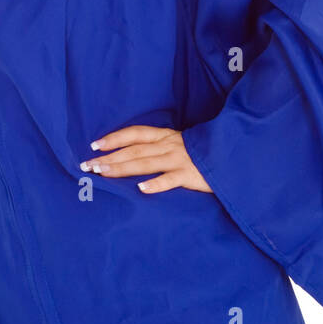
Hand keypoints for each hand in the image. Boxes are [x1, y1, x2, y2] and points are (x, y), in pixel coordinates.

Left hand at [80, 125, 212, 193]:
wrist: (234, 156)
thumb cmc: (206, 153)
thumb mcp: (183, 144)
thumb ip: (163, 148)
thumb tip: (138, 154)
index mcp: (167, 137)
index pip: (135, 134)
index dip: (115, 138)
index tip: (94, 145)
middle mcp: (169, 146)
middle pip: (134, 150)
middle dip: (110, 157)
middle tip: (88, 165)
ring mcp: (179, 160)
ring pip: (145, 163)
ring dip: (122, 168)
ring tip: (103, 173)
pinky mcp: (191, 175)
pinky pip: (171, 180)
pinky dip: (156, 184)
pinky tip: (141, 189)